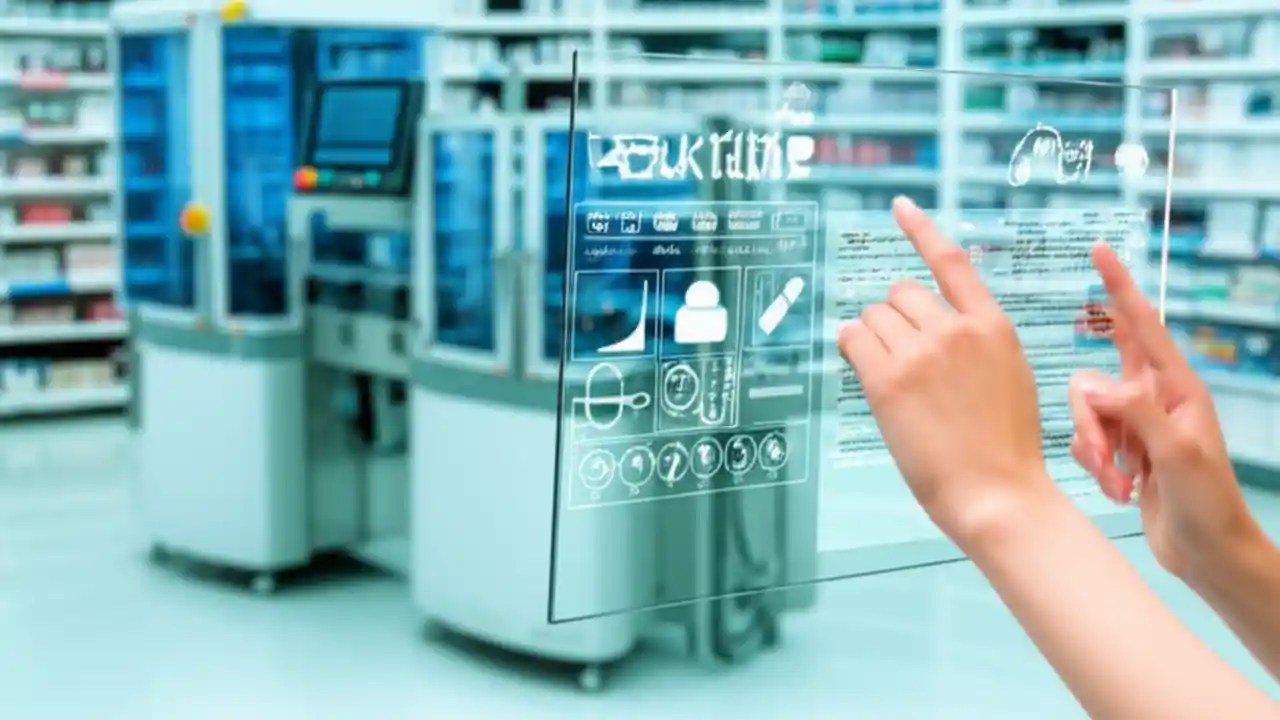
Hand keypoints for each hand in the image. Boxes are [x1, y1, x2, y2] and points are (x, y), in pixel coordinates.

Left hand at [837, 197, 1055, 545]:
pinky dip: (852, 348)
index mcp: (992, 327)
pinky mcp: (887, 380)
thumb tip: (931, 321)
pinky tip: (867, 371)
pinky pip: (852, 339)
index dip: (920, 230)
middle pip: (899, 293)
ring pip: (872, 316)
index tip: (898, 206)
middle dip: (895, 319)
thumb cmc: (1003, 445)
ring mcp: (921, 354)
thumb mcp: (1009, 376)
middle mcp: (955, 330)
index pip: (950, 262)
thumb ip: (974, 341)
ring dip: (874, 337)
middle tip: (907, 361)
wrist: (995, 492)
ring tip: (896, 378)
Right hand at [1068, 243, 1261, 582]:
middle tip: (1109, 460)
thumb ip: (1135, 412)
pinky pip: (1086, 441)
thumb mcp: (1176, 455)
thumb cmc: (1207, 504)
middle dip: (1091, 422)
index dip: (1120, 287)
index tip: (1101, 250)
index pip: (1143, 327)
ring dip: (1094, 451)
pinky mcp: (1122, 449)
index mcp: (1177, 389)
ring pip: (1085, 415)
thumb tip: (1093, 385)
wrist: (1208, 552)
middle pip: (1095, 383)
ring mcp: (1136, 424)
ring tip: (1121, 483)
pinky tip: (1119, 490)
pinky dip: (1096, 467)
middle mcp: (1154, 399)